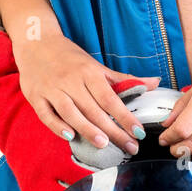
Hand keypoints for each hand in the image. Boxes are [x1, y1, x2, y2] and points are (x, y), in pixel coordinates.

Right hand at [15, 33, 159, 153]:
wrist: (37, 43)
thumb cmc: (70, 58)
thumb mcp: (97, 66)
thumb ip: (124, 79)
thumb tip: (155, 82)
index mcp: (89, 72)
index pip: (111, 99)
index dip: (125, 117)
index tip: (139, 132)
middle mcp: (71, 81)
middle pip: (94, 109)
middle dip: (113, 130)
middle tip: (129, 147)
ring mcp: (53, 89)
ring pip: (71, 112)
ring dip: (87, 129)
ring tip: (103, 144)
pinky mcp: (36, 96)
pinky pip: (47, 114)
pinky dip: (57, 126)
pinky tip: (70, 136)